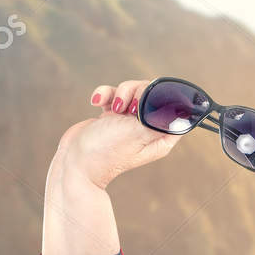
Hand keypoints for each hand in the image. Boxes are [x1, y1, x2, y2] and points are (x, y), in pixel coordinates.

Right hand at [50, 77, 186, 190]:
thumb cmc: (106, 152)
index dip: (164, 98)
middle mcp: (147, 129)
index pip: (175, 110)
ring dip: (120, 93)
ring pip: (132, 91)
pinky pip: (113, 95)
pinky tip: (96, 103)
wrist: (75, 162)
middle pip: (153, 94)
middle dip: (138, 92)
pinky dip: (105, 94)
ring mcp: (128, 122)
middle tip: (128, 106)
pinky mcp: (111, 117)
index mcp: (160, 138)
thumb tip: (179, 106)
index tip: (149, 100)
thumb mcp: (138, 133)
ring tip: (111, 109)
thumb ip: (159, 117)